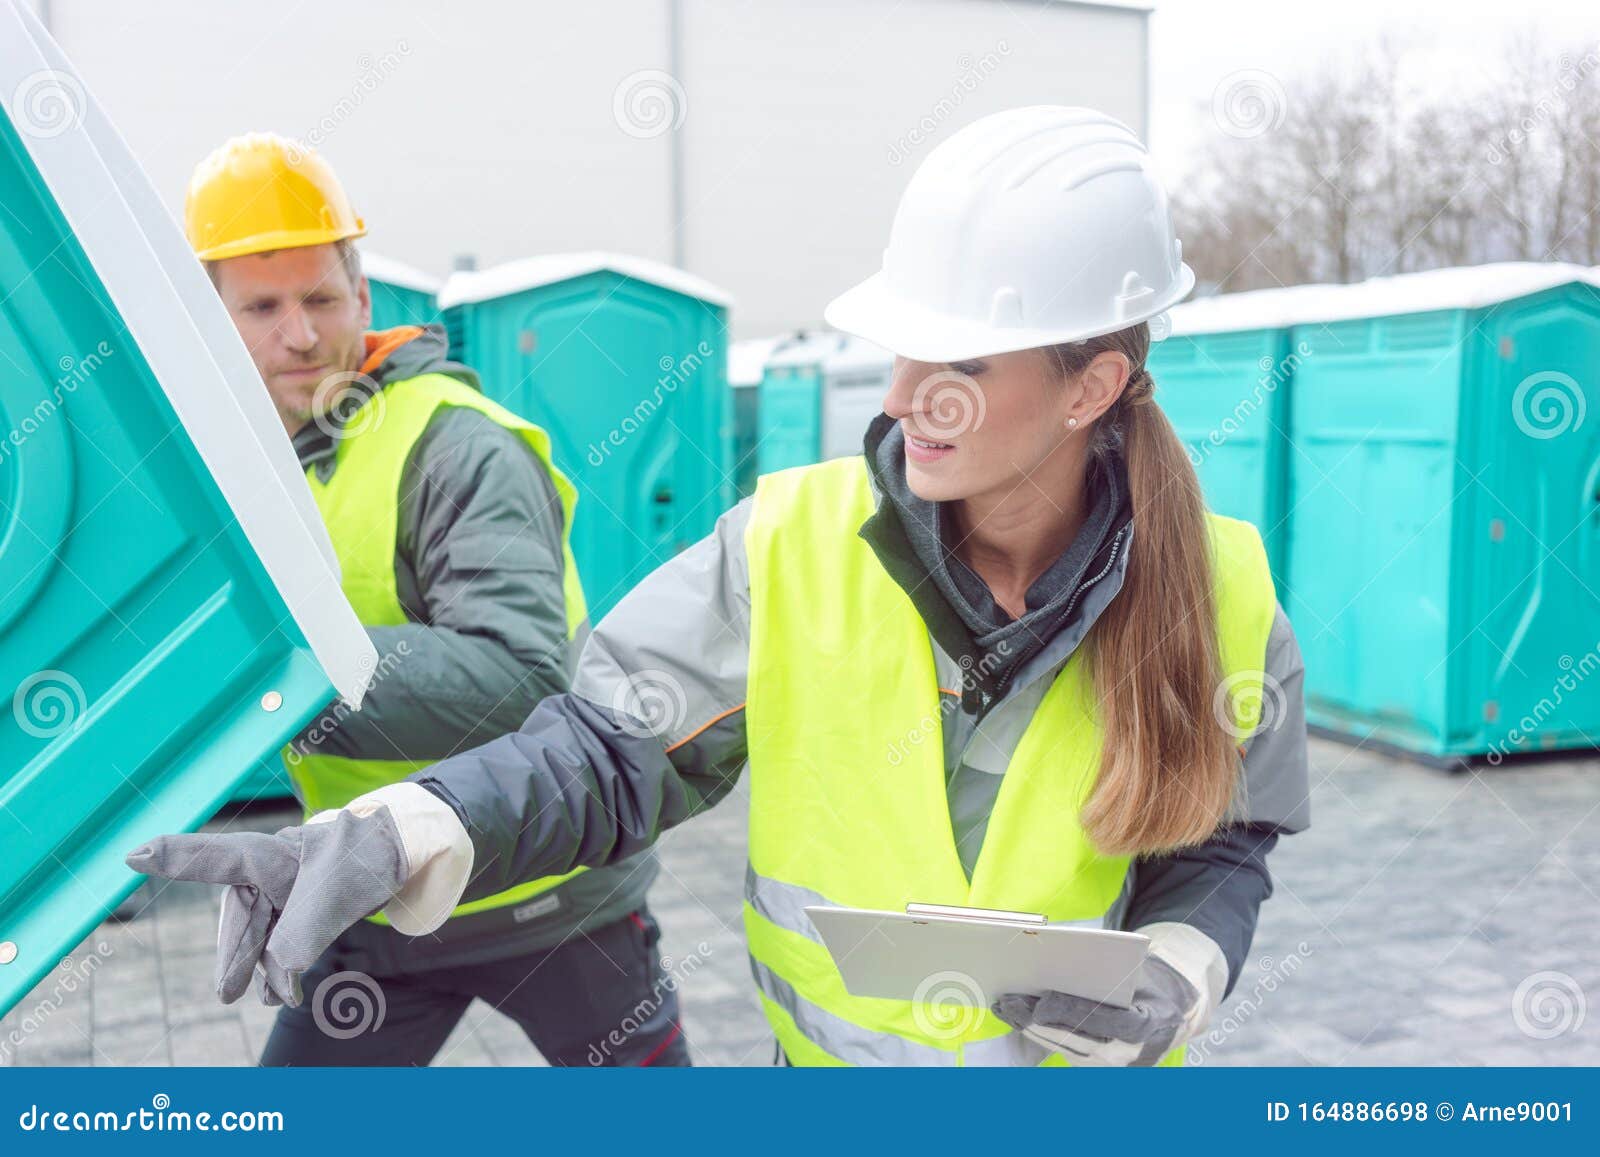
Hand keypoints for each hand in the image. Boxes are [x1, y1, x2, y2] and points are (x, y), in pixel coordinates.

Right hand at [125, 806, 409, 1006]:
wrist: (403, 851)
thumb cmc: (367, 856)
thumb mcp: (337, 894)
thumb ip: (304, 934)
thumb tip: (280, 979)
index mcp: (267, 853)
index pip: (210, 857)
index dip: (171, 858)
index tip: (130, 857)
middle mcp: (267, 871)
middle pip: (239, 919)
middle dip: (234, 957)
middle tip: (226, 994)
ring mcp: (281, 890)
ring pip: (258, 936)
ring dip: (261, 968)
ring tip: (273, 997)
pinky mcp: (298, 908)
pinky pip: (279, 941)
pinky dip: (281, 967)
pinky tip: (282, 992)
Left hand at [991, 922, 1227, 1065]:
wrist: (1172, 1011)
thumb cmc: (1149, 981)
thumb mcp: (1137, 971)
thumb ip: (1106, 971)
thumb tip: (1059, 959)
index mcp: (1146, 1025)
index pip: (1103, 1021)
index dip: (1071, 1012)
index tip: (1042, 1002)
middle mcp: (1128, 1053)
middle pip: (1075, 1037)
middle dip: (1038, 1020)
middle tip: (1010, 1001)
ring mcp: (1111, 1065)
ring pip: (1063, 1046)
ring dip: (1030, 1028)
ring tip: (1006, 1007)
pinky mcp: (1096, 1065)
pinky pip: (1063, 1049)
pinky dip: (1039, 1034)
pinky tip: (1018, 1018)